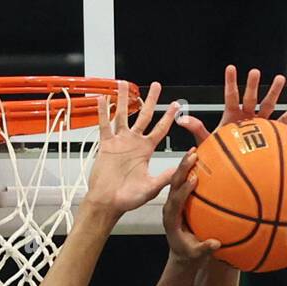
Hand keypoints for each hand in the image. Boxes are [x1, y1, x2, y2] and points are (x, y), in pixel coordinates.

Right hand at [84, 81, 179, 217]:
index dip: (168, 117)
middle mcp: (133, 143)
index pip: (160, 129)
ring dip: (122, 99)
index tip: (176, 105)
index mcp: (146, 150)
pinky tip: (102, 99)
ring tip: (123, 83)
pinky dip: (102, 112)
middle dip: (151, 100)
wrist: (108, 202)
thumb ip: (167, 176)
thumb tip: (184, 168)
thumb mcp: (152, 187)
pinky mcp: (106, 145)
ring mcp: (119, 142)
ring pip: (121, 115)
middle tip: (156, 85)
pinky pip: (104, 125)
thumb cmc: (128, 199)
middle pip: (144, 116)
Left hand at [162, 150, 220, 259]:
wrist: (181, 251)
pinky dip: (190, 169)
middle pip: (174, 184)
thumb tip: (215, 243)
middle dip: (182, 168)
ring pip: (177, 179)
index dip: (184, 190)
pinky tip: (200, 158)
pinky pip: (183, 181)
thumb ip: (204, 248)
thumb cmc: (188, 252)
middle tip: (193, 155)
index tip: (193, 179)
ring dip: (185, 164)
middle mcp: (170, 206)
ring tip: (195, 150)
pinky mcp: (178, 198)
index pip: (176, 201)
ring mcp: (173, 201)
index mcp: (171, 219)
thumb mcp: (196, 254)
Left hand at [175, 64, 286, 146]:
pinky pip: (282, 124)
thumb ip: (197, 129)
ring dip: (274, 92)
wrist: (234, 172)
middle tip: (254, 72)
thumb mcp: (207, 142)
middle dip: (252, 85)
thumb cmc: (220, 156)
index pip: (230, 96)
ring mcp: (259, 124)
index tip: (231, 68)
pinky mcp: (270, 134)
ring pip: (268, 106)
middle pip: (250, 98)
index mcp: (231, 117)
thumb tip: (182, 119)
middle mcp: (246, 117)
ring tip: (279, 79)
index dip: (230, 83)